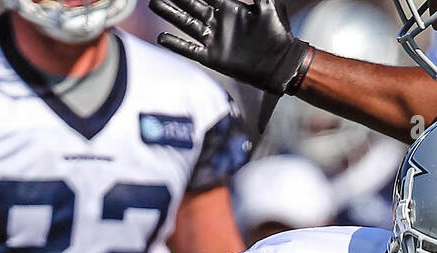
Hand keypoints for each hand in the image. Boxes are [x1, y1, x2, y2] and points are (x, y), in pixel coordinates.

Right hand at [151, 0, 310, 92]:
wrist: (282, 63)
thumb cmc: (278, 33)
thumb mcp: (267, 3)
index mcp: (228, 8)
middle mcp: (218, 22)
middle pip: (190, 4)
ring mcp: (214, 40)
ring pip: (186, 23)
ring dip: (170, 14)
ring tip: (154, 3)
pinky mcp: (214, 58)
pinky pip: (191, 50)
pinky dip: (177, 45)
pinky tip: (162, 39)